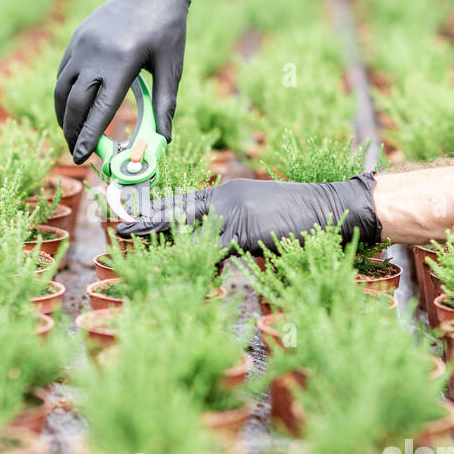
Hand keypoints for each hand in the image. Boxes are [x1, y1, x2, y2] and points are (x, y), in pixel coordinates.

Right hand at [54, 0, 203, 163]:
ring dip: (63, 115)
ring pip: (62, 89)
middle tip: (75, 151)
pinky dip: (63, 94)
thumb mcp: (171, 67)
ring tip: (69, 133)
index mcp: (122, 62)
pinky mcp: (76, 38)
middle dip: (72, 131)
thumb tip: (164, 140)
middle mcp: (96, 53)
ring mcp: (82, 44)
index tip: (81, 156)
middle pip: (75, 102)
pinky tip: (70, 108)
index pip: (100, 109)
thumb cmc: (167, 30)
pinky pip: (63, 72)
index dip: (89, 136)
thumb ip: (165, 105)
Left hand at [116, 174, 381, 254]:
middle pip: (176, 208)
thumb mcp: (263, 215)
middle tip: (118, 224)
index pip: (184, 198)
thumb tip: (218, 244)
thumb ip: (237, 226)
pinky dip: (187, 256)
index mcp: (229, 192)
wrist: (334, 208)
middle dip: (147, 217)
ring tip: (127, 237)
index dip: (157, 206)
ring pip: (186, 227)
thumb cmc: (304, 216)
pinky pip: (209, 248)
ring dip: (156, 234)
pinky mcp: (244, 233)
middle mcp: (226, 197)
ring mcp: (234, 214)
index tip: (133, 211)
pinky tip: (167, 260)